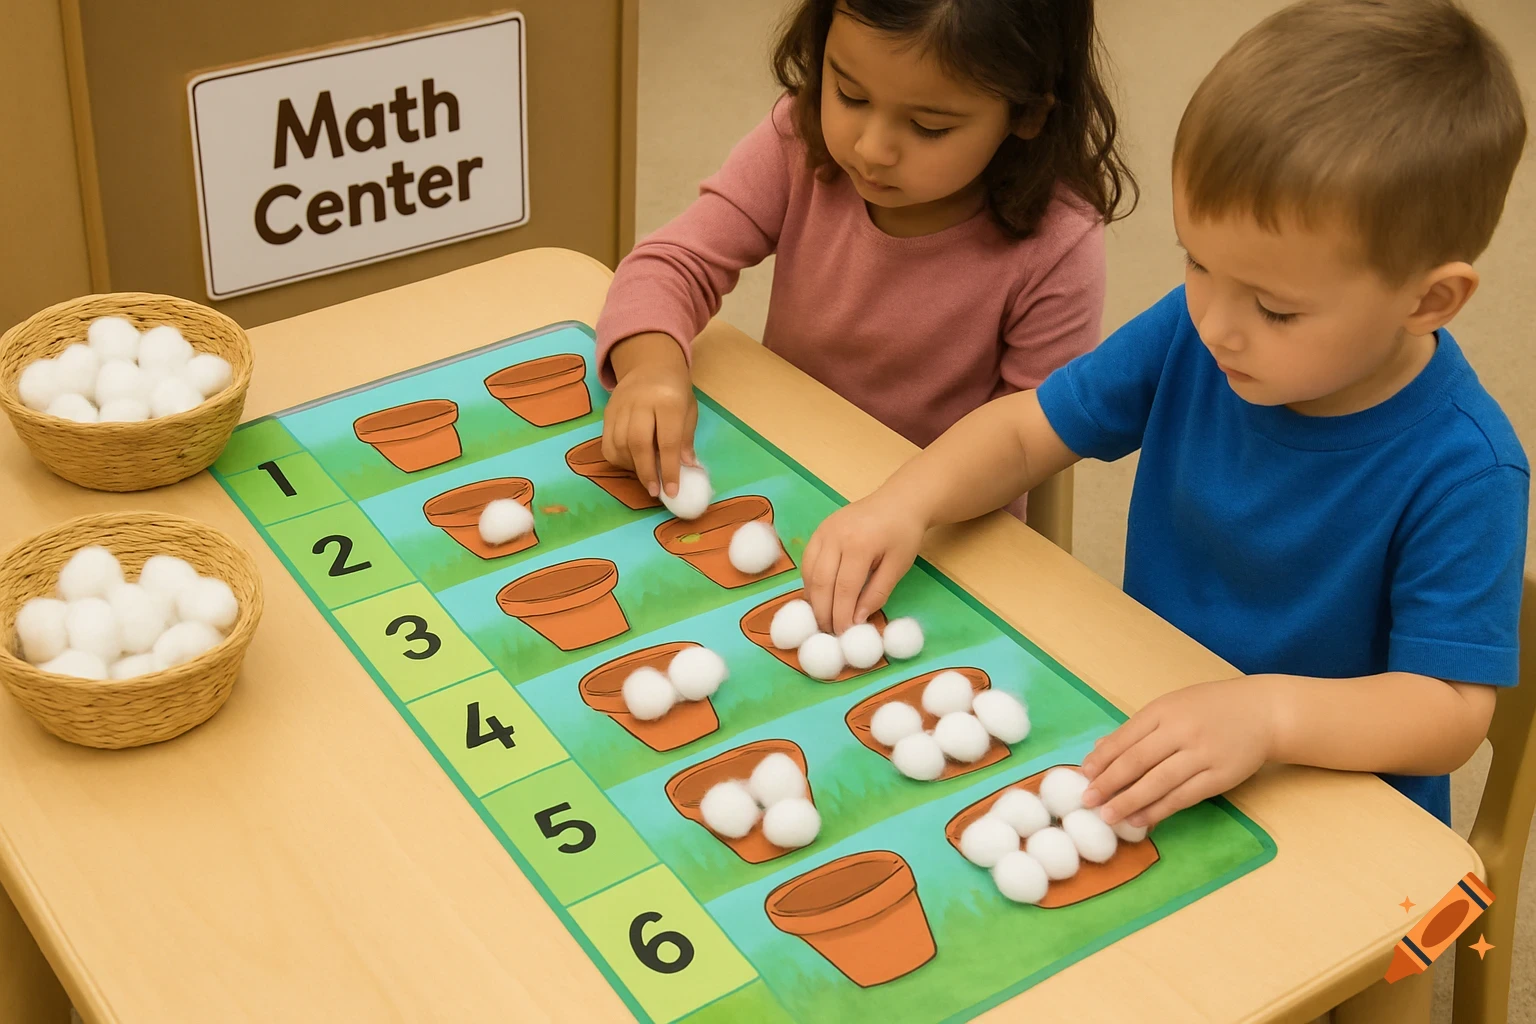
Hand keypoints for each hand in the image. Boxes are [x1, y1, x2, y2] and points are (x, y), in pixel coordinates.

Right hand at [602, 333, 697, 498]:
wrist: (650, 364)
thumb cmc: (675, 391)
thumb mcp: (689, 411)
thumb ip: (686, 439)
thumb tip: (686, 467)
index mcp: (668, 401)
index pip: (668, 441)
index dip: (669, 469)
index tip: (672, 491)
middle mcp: (641, 402)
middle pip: (638, 443)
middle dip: (646, 472)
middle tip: (654, 491)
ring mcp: (620, 406)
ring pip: (619, 444)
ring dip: (632, 467)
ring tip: (645, 477)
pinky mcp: (607, 412)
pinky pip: (607, 442)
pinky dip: (618, 459)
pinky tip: (631, 464)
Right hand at [802, 492, 928, 634]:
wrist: (898, 501)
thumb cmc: (903, 534)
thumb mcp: (898, 566)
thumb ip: (877, 593)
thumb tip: (857, 619)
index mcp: (859, 545)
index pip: (845, 588)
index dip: (842, 614)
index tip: (844, 634)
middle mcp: (835, 536)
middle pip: (822, 582)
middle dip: (823, 611)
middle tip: (828, 631)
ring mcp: (824, 531)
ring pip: (810, 572)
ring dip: (813, 598)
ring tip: (822, 617)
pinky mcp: (819, 530)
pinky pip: (808, 561)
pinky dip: (810, 582)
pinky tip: (818, 596)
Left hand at [1079, 676, 1277, 827]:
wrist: (1264, 712)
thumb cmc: (1211, 708)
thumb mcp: (1172, 706)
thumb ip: (1138, 728)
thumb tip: (1100, 749)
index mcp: (1165, 710)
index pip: (1126, 737)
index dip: (1103, 759)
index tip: (1083, 775)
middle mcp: (1181, 731)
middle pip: (1137, 761)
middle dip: (1109, 783)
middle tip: (1087, 801)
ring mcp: (1202, 755)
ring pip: (1158, 782)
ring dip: (1129, 801)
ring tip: (1107, 816)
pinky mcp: (1220, 777)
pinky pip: (1183, 797)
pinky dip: (1159, 810)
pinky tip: (1141, 820)